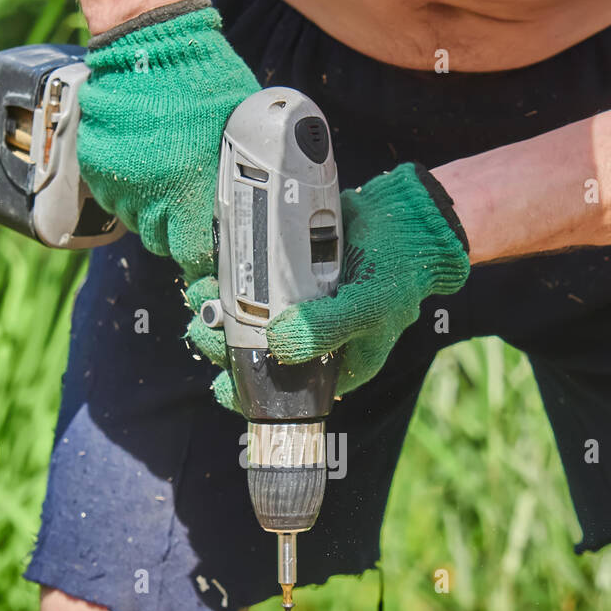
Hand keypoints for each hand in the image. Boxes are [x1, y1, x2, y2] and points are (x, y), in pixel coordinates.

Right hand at [77, 2, 257, 281]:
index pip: (191, 254)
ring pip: (136, 223)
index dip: (203, 260)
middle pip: (161, 242)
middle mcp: (147, 193)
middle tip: (192, 212)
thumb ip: (242, 174)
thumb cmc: (204, 80)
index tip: (212, 258)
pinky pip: (113, 199)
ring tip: (167, 184)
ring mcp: (116, 181)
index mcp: (188, 188)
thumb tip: (258, 206)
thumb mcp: (241, 129)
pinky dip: (128, 192)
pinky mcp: (94, 167)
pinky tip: (143, 169)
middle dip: (178, 234)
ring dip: (152, 213)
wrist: (149, 40)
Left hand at [185, 163, 470, 409]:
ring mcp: (298, 308)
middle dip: (224, 344)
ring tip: (202, 292)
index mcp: (334, 365)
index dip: (249, 394)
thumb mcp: (369, 306)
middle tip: (202, 325)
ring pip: (249, 319)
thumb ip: (325, 329)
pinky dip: (233, 281)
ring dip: (221, 310)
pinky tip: (215, 271)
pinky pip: (253, 286)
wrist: (408, 216)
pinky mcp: (288, 275)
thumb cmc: (400, 270)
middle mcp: (313, 341)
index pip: (286, 394)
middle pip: (258, 355)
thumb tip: (277, 345)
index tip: (219, 383)